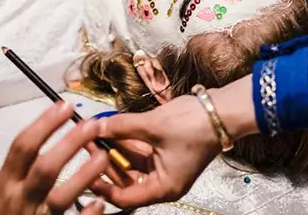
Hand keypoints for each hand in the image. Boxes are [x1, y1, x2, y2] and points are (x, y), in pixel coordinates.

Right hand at [0, 102, 109, 214]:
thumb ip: (17, 170)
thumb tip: (40, 136)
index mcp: (4, 184)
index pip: (23, 146)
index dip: (45, 123)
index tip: (64, 106)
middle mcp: (19, 200)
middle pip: (45, 167)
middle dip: (69, 143)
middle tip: (91, 125)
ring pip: (61, 197)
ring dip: (84, 175)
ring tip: (103, 156)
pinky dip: (87, 214)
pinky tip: (100, 203)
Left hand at [90, 96, 222, 207]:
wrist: (223, 110)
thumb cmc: (194, 125)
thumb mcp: (152, 126)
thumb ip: (121, 127)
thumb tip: (95, 126)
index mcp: (163, 188)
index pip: (125, 198)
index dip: (102, 187)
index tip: (84, 172)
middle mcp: (164, 183)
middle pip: (126, 181)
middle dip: (105, 164)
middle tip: (87, 146)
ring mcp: (165, 167)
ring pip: (132, 165)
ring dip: (115, 151)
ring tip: (94, 135)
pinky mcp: (166, 153)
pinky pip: (140, 153)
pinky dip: (127, 143)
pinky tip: (111, 131)